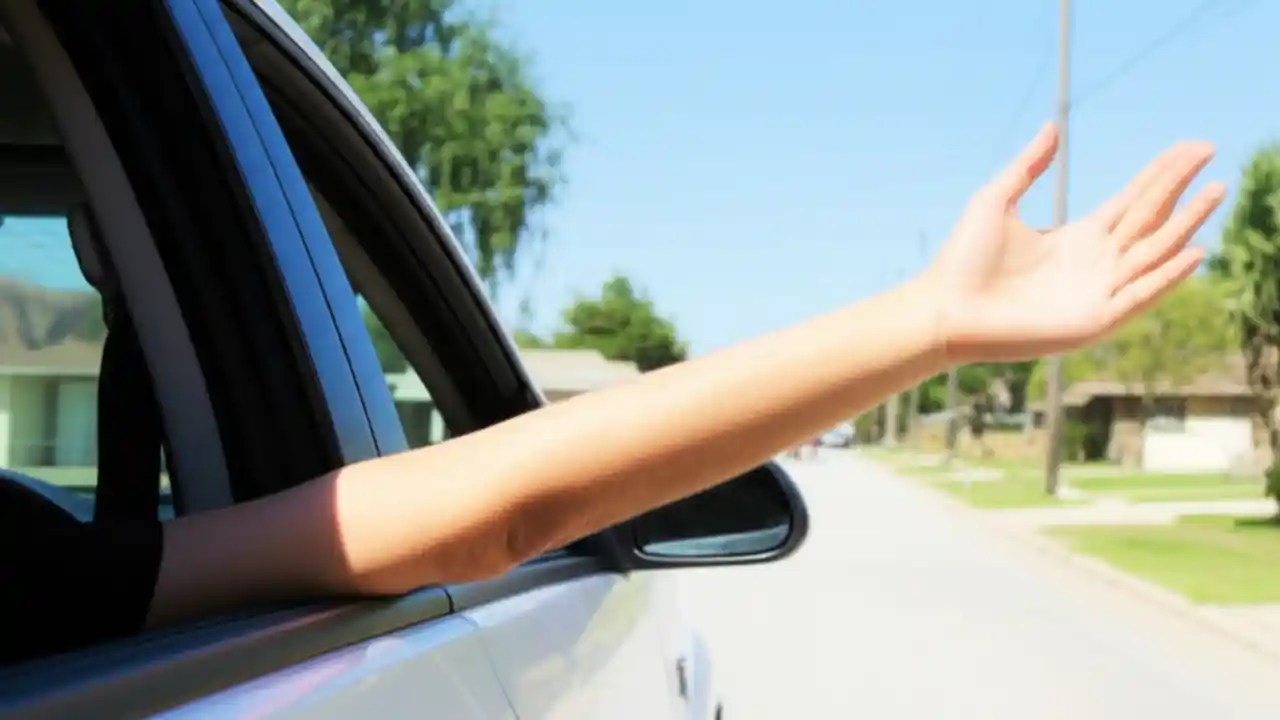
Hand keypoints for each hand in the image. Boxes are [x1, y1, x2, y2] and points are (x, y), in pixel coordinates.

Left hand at [929, 123, 1224, 362]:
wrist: (944, 308)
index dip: (1162, 175)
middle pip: (1151, 220)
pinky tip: (1193, 251)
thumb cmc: (962, 260)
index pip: (1132, 201)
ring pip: (1154, 253)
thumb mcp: (996, 200)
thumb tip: (1052, 126)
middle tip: (1212, 153)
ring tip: (1216, 191)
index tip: (1191, 147)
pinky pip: (1139, 295)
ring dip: (1186, 223)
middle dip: (1183, 189)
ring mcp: (1098, 292)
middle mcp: (1095, 264)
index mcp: (1076, 238)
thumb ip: (1028, 166)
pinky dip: (1167, 276)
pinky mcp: (1093, 320)